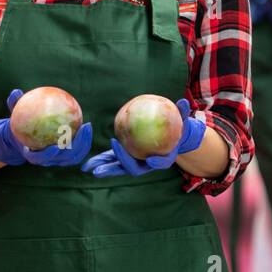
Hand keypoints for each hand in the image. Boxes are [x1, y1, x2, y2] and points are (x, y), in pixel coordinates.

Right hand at [0, 88, 93, 166]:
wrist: (22, 139)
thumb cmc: (18, 125)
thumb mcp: (13, 114)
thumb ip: (14, 104)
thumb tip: (15, 91)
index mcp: (32, 155)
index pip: (41, 158)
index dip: (49, 155)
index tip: (56, 147)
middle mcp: (47, 160)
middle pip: (64, 159)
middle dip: (76, 146)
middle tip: (82, 129)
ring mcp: (58, 160)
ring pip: (74, 157)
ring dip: (83, 143)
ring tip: (87, 126)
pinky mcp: (66, 157)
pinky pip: (78, 150)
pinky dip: (83, 141)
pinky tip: (86, 126)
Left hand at [81, 98, 206, 176]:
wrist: (169, 139)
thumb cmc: (177, 129)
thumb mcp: (183, 120)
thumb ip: (183, 113)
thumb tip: (184, 102)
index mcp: (163, 159)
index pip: (160, 163)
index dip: (156, 162)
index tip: (150, 159)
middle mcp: (147, 165)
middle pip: (134, 169)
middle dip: (122, 165)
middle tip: (113, 156)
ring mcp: (134, 163)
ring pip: (120, 168)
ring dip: (106, 168)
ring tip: (91, 169)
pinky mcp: (124, 160)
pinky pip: (112, 161)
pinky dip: (100, 162)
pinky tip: (87, 164)